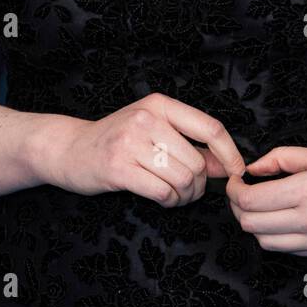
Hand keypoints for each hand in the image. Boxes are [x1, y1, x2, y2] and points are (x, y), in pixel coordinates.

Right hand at [42, 94, 245, 205]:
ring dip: (185, 196)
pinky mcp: (118, 168)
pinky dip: (169, 202)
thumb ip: (190, 144)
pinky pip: (163, 193)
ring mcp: (130, 142)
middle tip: (189, 190)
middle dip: (200, 184)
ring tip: (175, 195)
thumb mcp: (154, 131)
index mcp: (159, 104)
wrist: (69, 149)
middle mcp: (146, 118)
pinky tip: (161, 198)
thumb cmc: (116, 140)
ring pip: (182, 179)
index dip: (230, 154)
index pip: (210, 127)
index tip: (237, 172)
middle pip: (197, 162)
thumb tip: (226, 165)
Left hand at [225, 145, 306, 254]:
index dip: (233, 190)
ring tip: (262, 205)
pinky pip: (290, 250)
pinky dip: (278, 236)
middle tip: (242, 191)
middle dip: (238, 208)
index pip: (249, 202)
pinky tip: (285, 217)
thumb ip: (284, 159)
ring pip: (267, 243)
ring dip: (256, 225)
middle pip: (251, 226)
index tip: (235, 180)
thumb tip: (253, 167)